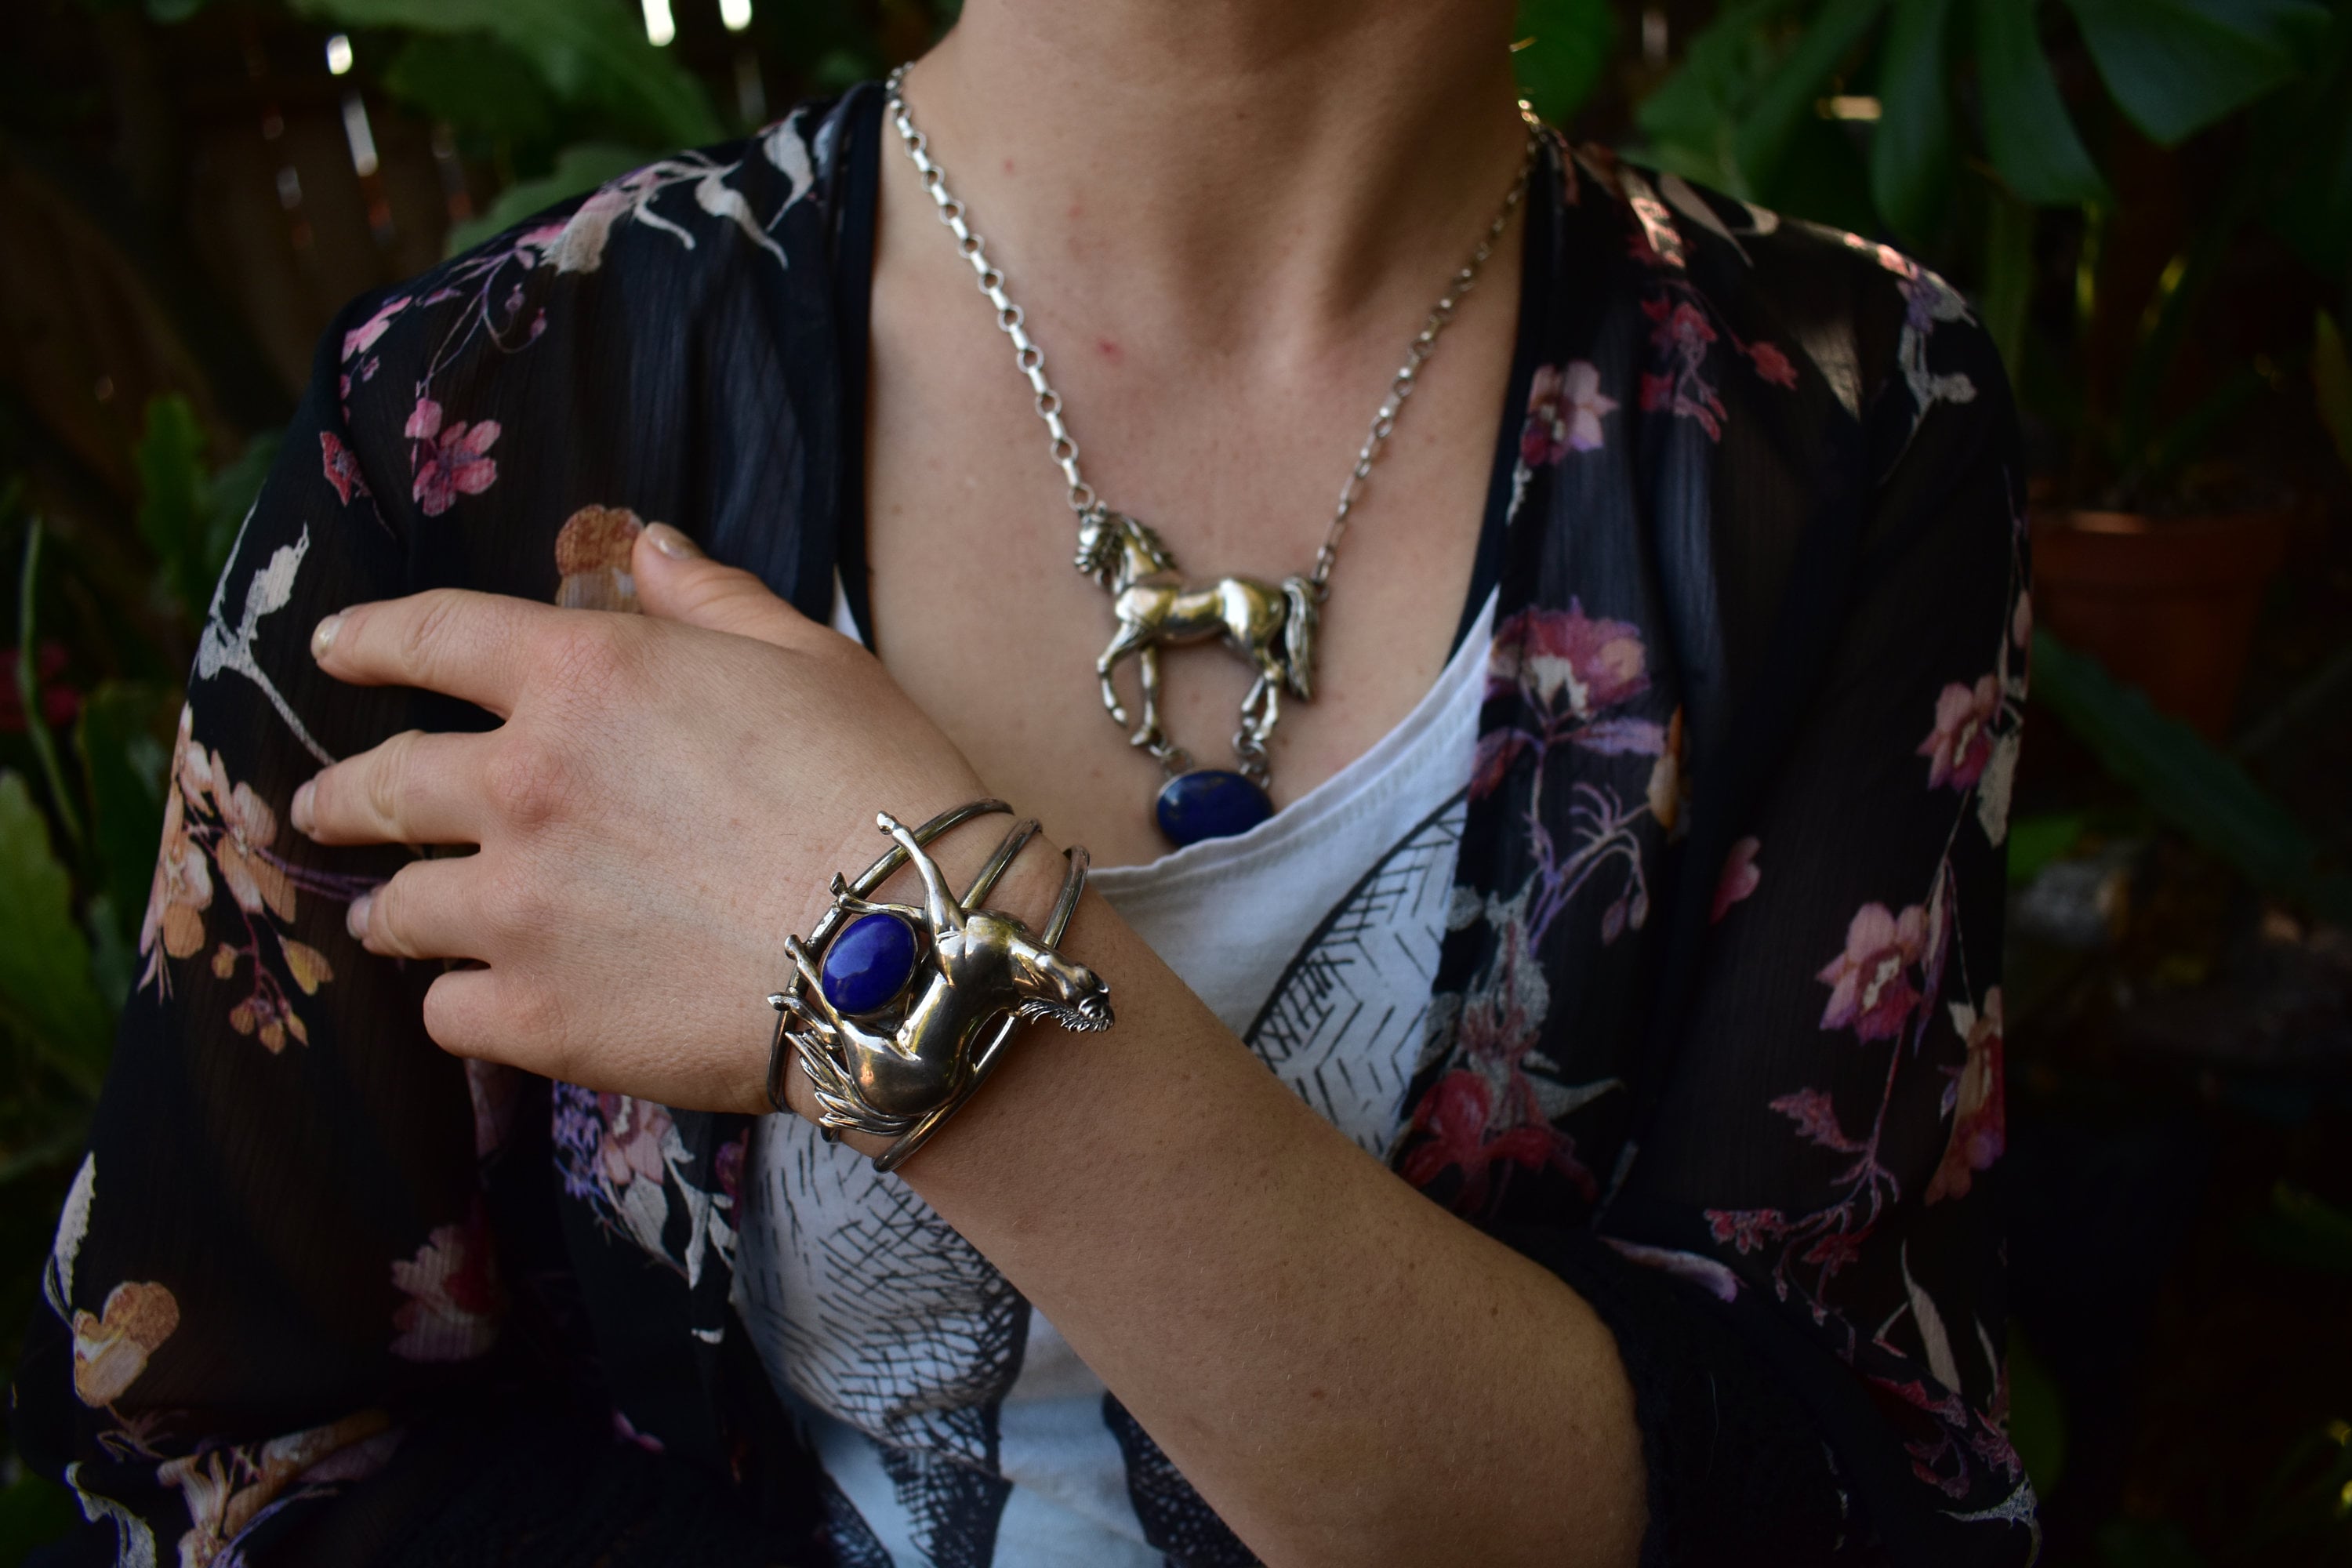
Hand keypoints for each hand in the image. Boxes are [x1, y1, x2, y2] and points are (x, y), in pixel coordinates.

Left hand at [291, 525, 986, 1112]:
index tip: (332, 650)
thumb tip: (647, 548)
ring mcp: (517, 908)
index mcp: (585, 676)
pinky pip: (449, 1014)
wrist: (909, 950)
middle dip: (338, 793)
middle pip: (381, 783)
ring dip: (391, 910)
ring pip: (399, 910)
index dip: (370, 639)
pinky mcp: (534, 1019)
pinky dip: (462, 1005)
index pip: (432, 636)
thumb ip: (711, 600)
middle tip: (323, 807)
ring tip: (390, 923)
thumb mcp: (811, 659)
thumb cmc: (881, 787)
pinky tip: (487, 1007)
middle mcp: (523, 782)